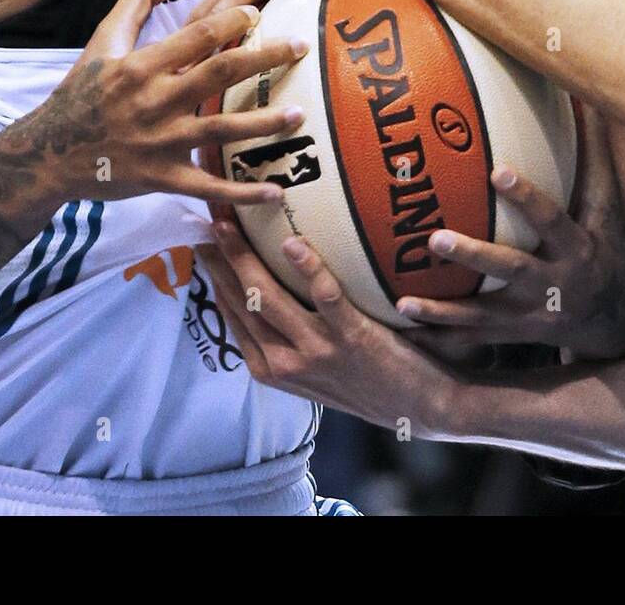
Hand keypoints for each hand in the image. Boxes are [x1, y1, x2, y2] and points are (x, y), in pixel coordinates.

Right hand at [37, 0, 309, 206]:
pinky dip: (241, 194)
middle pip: (219, 73)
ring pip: (220, 130)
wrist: (47, 154)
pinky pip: (208, 189)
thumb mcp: (104, 40)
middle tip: (302, 46)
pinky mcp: (161, 178)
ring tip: (300, 113)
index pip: (196, 36)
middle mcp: (154, 101)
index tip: (262, 10)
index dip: (232, 21)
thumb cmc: (82, 91)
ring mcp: (159, 142)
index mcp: (141, 66)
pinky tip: (275, 192)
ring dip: (263, 123)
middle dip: (264, 58)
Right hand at [197, 219, 457, 435]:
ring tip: (230, 222)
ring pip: (267, 297)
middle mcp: (284, 361)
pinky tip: (294, 242)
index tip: (202, 238)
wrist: (422, 407)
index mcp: (270, 366)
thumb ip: (289, 335)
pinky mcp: (351, 338)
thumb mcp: (315, 368)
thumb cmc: (369, 380)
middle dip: (219, 257)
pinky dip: (308, 268)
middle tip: (207, 217)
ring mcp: (315, 351)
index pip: (231, 312)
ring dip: (245, 256)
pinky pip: (324, 297)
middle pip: (240, 301)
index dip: (214, 273)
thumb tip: (271, 285)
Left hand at [397, 163, 624, 360]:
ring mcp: (534, 317)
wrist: (616, 323)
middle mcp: (555, 285)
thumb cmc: (602, 255)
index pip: (552, 219)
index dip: (527, 197)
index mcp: (576, 250)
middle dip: (474, 256)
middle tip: (435, 238)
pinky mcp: (516, 336)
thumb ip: (590, 171)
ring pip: (484, 315)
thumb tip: (589, 112)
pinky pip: (475, 340)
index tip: (498, 170)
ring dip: (443, 310)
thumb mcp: (607, 218)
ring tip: (403, 301)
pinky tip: (405, 329)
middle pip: (511, 269)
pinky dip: (441, 338)